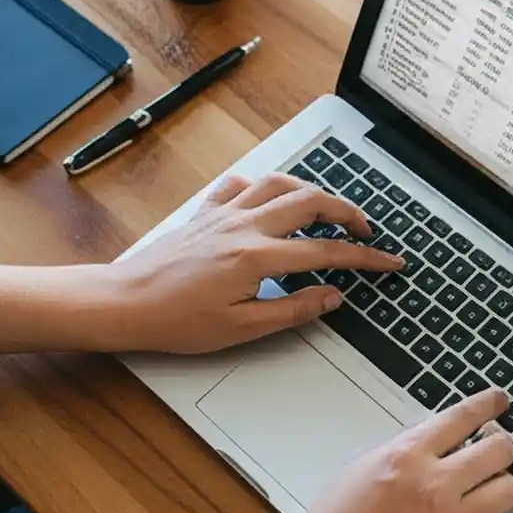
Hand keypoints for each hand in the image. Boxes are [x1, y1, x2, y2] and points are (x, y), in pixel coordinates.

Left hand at [106, 174, 403, 353]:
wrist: (124, 303)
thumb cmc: (175, 320)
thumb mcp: (242, 328)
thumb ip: (293, 310)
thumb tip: (331, 296)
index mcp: (257, 257)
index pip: (326, 251)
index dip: (365, 257)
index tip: (388, 262)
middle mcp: (244, 226)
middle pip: (311, 202)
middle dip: (347, 212)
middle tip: (366, 230)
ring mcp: (224, 214)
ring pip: (280, 183)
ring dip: (312, 191)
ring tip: (328, 209)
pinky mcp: (206, 213)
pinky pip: (242, 184)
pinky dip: (265, 186)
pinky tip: (272, 198)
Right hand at [221, 390, 512, 512]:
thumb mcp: (357, 467)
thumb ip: (399, 447)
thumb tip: (434, 434)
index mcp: (406, 457)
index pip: (463, 417)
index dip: (489, 403)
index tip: (499, 401)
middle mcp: (432, 486)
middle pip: (497, 451)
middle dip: (501, 445)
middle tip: (495, 448)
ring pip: (508, 491)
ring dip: (507, 484)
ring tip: (498, 484)